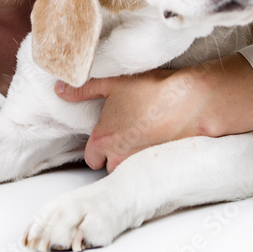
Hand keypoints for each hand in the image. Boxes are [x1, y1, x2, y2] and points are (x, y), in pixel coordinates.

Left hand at [55, 56, 252, 172]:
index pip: (90, 156)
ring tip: (146, 134)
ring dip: (133, 156)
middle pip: (109, 164)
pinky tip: (160, 140)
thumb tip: (60, 90)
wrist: (192, 101)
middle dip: (116, 152)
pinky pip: (148, 168)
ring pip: (129, 168)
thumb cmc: (152, 90)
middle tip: (129, 130)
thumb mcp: (114, 82)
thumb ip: (84, 89)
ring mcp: (139, 166)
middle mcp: (117, 158)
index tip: (110, 130)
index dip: (99, 143)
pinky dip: (151, 158)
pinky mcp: (160, 168)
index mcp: (102, 140)